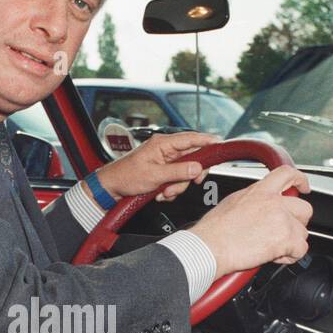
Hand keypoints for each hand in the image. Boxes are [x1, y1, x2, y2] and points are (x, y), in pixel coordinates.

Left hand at [95, 131, 212, 201]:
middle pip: (192, 159)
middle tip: (186, 184)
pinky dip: (171, 190)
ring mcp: (165, 161)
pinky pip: (177, 180)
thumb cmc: (126, 176)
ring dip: (177, 186)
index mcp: (163, 144)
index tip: (220, 144)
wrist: (112, 188)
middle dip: (188, 176)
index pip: (191, 138)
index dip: (208, 141)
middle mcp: (166, 150)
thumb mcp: (154, 176)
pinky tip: (160, 193)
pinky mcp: (163, 172)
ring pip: (185, 173)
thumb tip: (197, 168)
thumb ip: (178, 172)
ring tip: (164, 192)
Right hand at [191, 165, 312, 277]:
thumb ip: (253, 200)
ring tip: (271, 248)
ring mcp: (282, 219)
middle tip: (285, 231)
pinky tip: (274, 257)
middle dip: (298, 222)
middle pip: (304, 208)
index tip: (303, 187)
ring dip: (291, 242)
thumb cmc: (213, 230)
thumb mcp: (233, 203)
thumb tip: (258, 207)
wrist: (210, 246)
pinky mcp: (286, 238)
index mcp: (260, 191)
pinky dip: (290, 257)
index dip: (300, 180)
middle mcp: (274, 202)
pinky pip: (301, 250)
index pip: (287, 174)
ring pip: (302, 232)